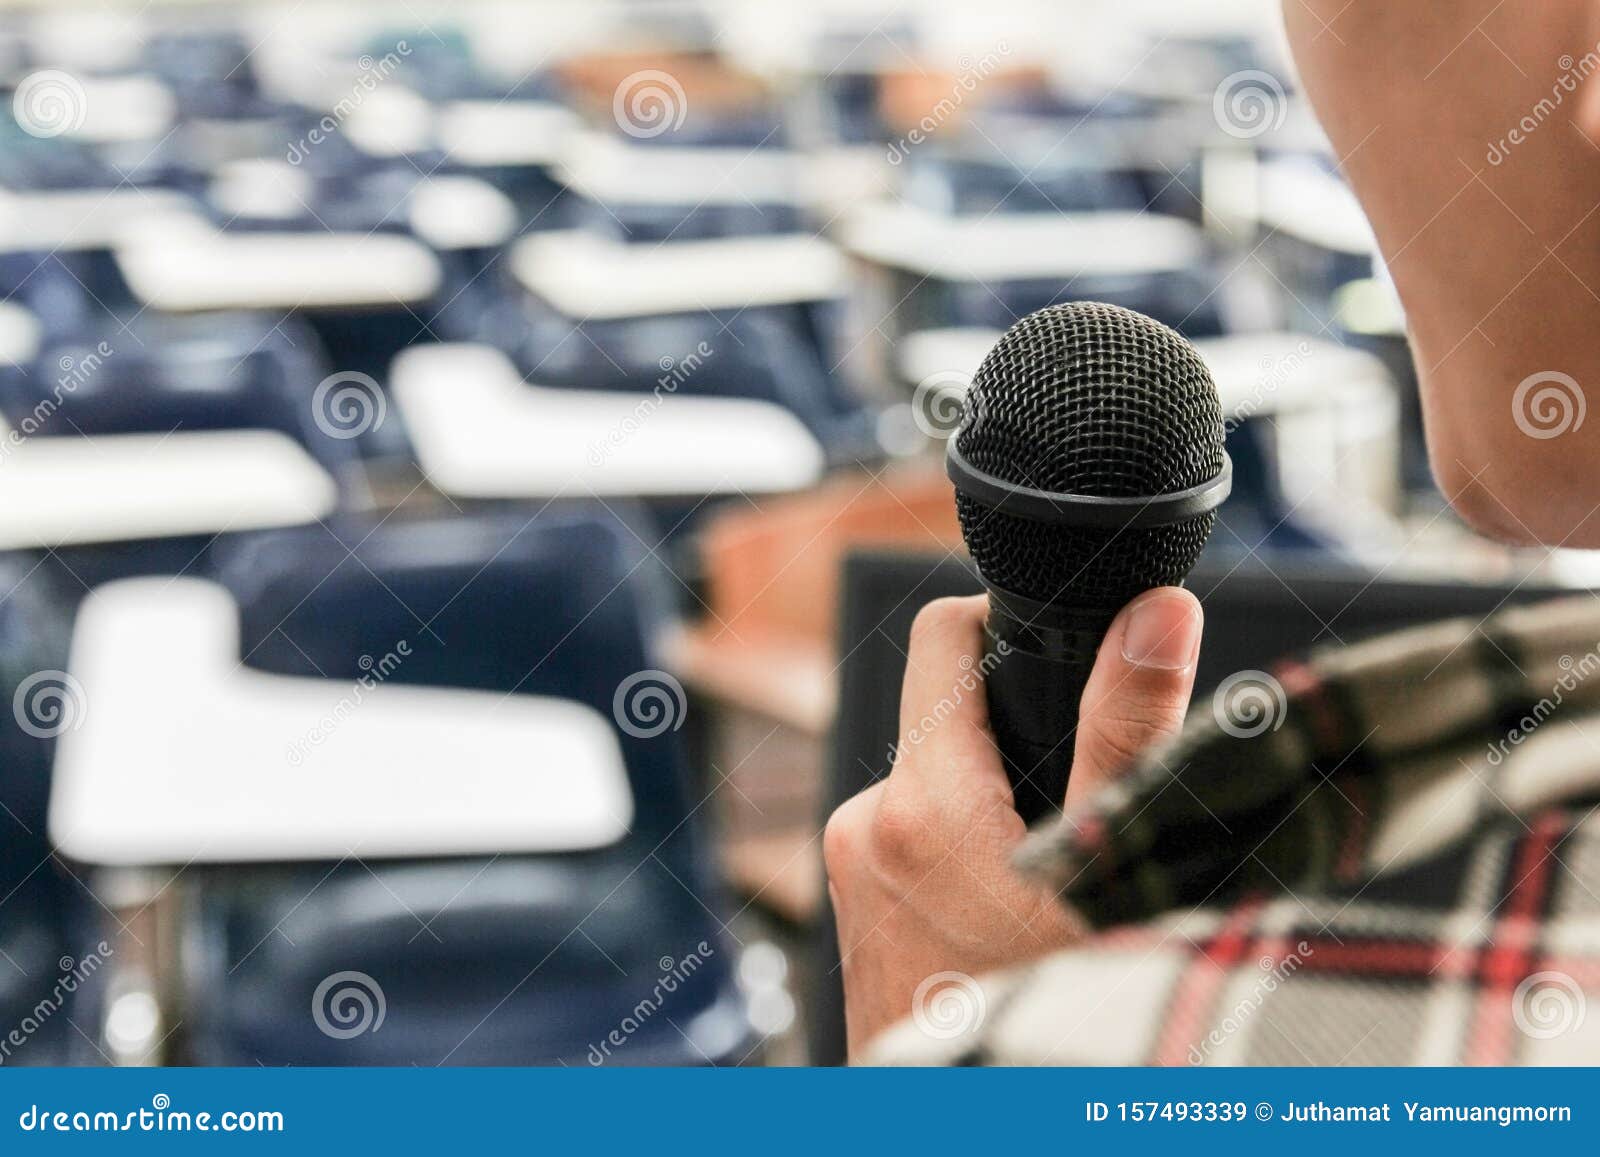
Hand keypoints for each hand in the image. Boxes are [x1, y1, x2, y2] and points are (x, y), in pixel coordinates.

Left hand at [822, 588, 1203, 1059]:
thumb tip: (1156, 612)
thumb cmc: (1043, 1015)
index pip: (940, 638)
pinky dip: (965, 856)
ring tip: (1052, 875)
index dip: (1004, 626)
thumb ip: (1130, 732)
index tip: (1060, 655)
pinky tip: (1011, 916)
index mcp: (919, 802)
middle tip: (1081, 802)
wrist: (989, 1123)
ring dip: (993, 807)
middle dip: (1016, 741)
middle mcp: (864, 830)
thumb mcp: (1104, 870)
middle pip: (947, 721)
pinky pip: (914, 847)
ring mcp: (852, 881)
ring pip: (935, 790)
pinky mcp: (855, 922)